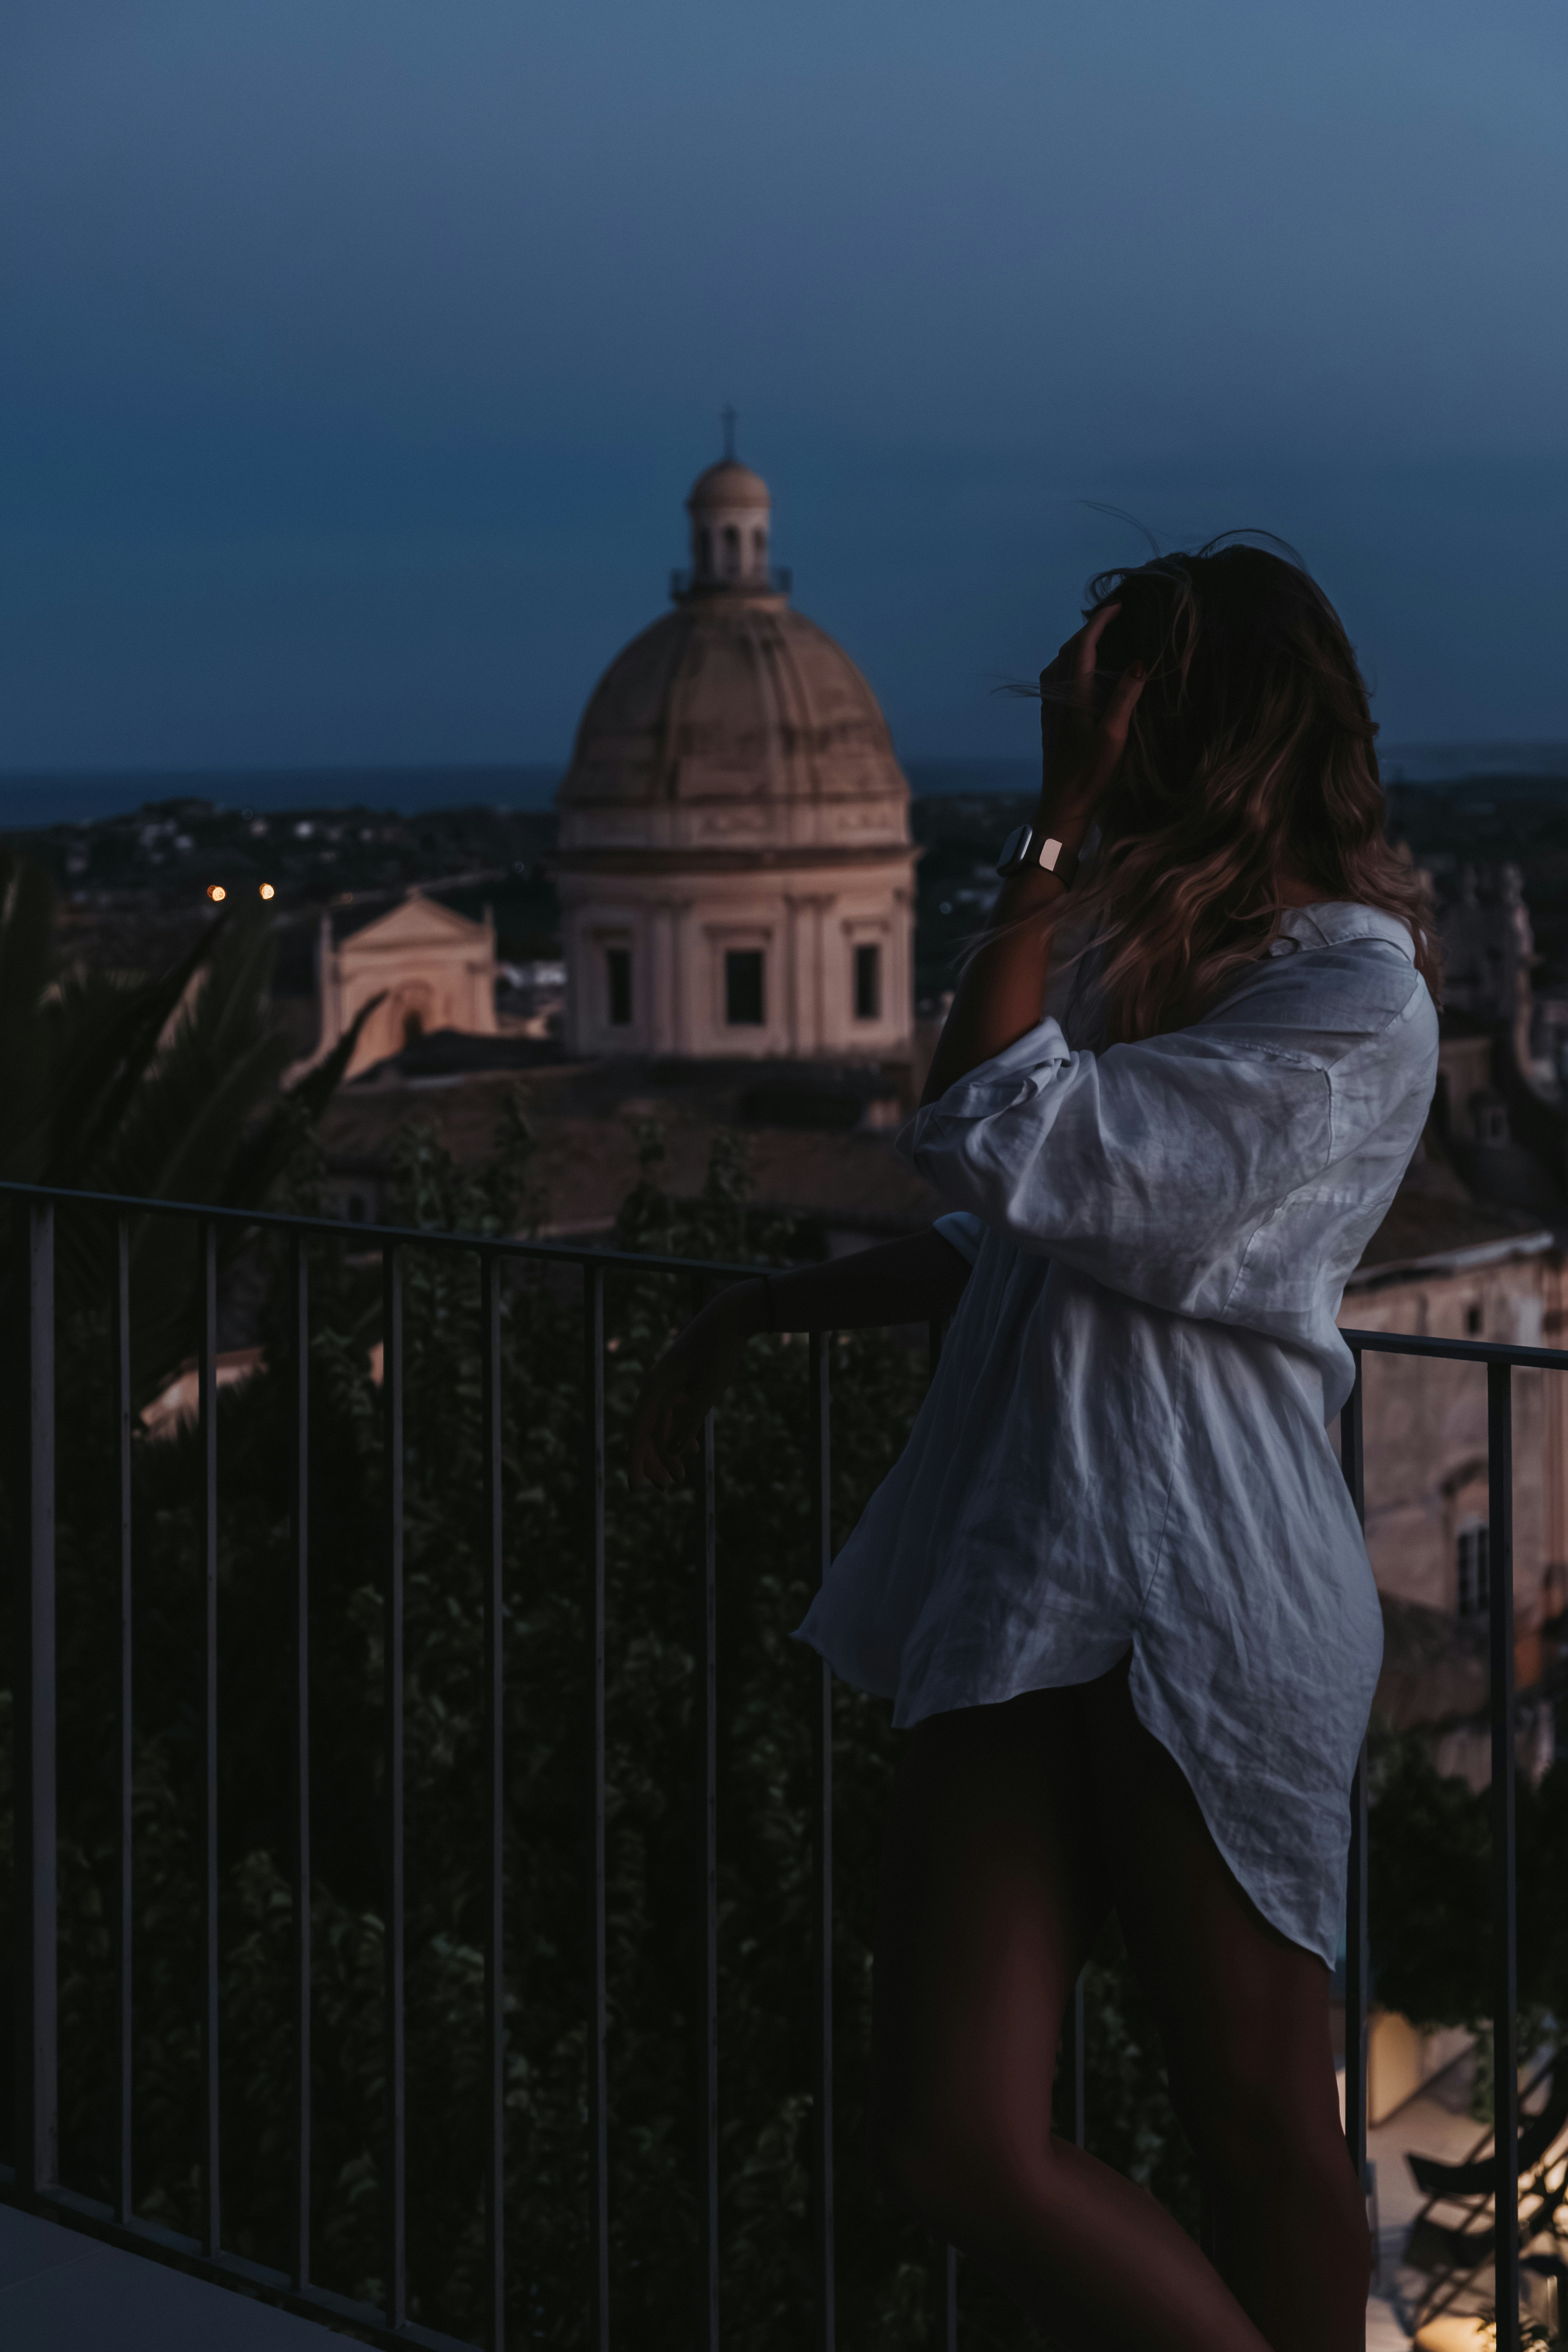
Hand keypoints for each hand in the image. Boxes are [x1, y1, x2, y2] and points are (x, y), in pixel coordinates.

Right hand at [628, 1283, 761, 1488]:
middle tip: (662, 1489)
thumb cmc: (719, 1351)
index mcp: (657, 1385)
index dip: (636, 1460)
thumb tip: (674, 1451)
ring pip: (661, 1425)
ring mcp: (669, 1384)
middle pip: (646, 1431)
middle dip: (653, 1461)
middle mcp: (657, 1385)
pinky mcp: (682, 1382)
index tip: (635, 1486)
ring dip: (668, 1450)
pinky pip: (674, 1413)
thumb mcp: (708, 1390)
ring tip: (679, 1478)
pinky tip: (691, 1451)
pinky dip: (680, 1432)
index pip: (640, 1430)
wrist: (731, 1317)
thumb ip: (690, 1421)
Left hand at [1037, 603, 1145, 832]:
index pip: (1083, 645)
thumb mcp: (1114, 736)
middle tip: (1113, 616)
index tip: (1117, 605)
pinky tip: (1083, 672)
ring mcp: (1051, 708)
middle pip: (1070, 650)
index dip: (1099, 621)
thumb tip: (1138, 662)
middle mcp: (1057, 696)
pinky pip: (1058, 679)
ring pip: (1061, 663)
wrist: (1062, 805)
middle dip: (1090, 628)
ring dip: (1079, 645)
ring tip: (1100, 637)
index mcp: (1073, 695)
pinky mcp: (1052, 720)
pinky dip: (1072, 663)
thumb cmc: (1089, 775)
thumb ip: (1125, 697)